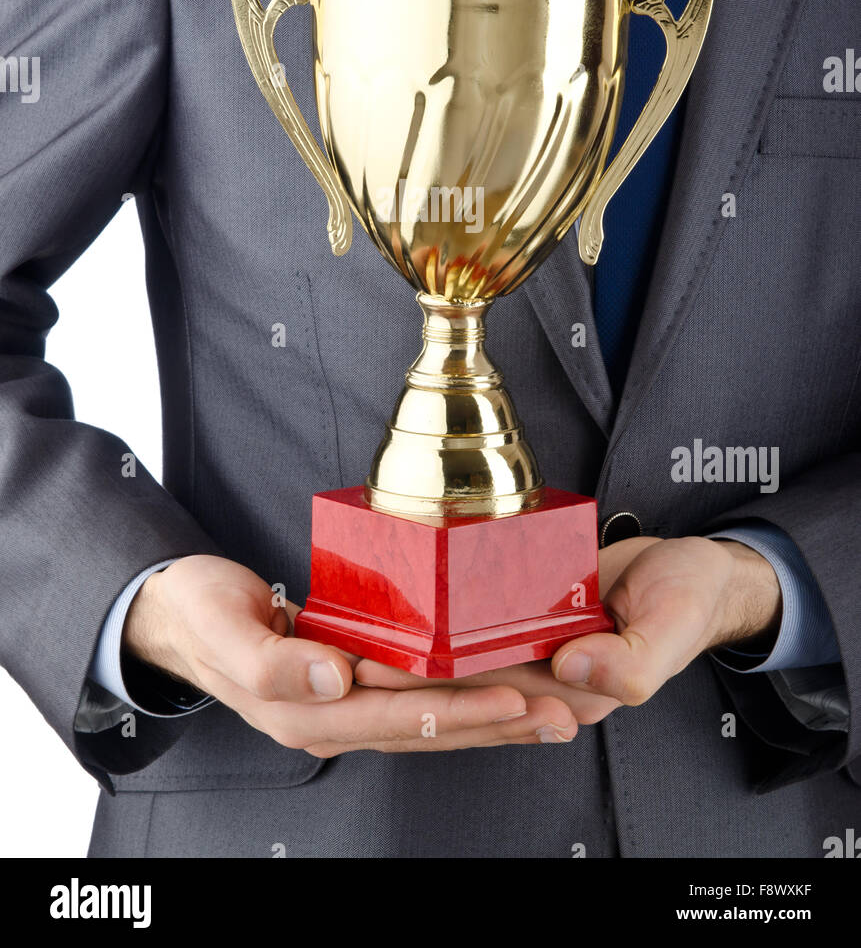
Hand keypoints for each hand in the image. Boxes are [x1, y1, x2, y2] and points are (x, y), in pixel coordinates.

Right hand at [123, 555, 577, 753]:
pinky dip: (461, 700)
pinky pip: (414, 701)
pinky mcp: (349, 685)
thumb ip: (275, 661)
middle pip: (428, 729)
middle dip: (496, 723)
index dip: (459, 711)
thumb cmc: (200, 615)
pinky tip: (496, 693)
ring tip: (549, 714)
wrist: (177, 613)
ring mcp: (341, 706)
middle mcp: (330, 718)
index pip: (397, 717)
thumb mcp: (225, 631)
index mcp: (304, 711)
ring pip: (429, 723)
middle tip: (559, 713)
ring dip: (491, 720)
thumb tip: (334, 678)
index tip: (513, 698)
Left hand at [355, 535, 780, 719]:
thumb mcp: (673, 625)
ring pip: (464, 660)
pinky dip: (442, 623)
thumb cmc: (691, 599)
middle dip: (406, 678)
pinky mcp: (532, 615)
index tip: (385, 678)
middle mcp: (549, 675)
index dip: (437, 692)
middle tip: (347, 659)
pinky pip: (480, 625)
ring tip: (357, 640)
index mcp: (579, 689)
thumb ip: (632, 660)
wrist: (698, 571)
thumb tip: (573, 668)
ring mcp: (538, 647)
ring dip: (414, 655)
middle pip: (466, 685)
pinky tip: (405, 612)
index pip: (496, 698)